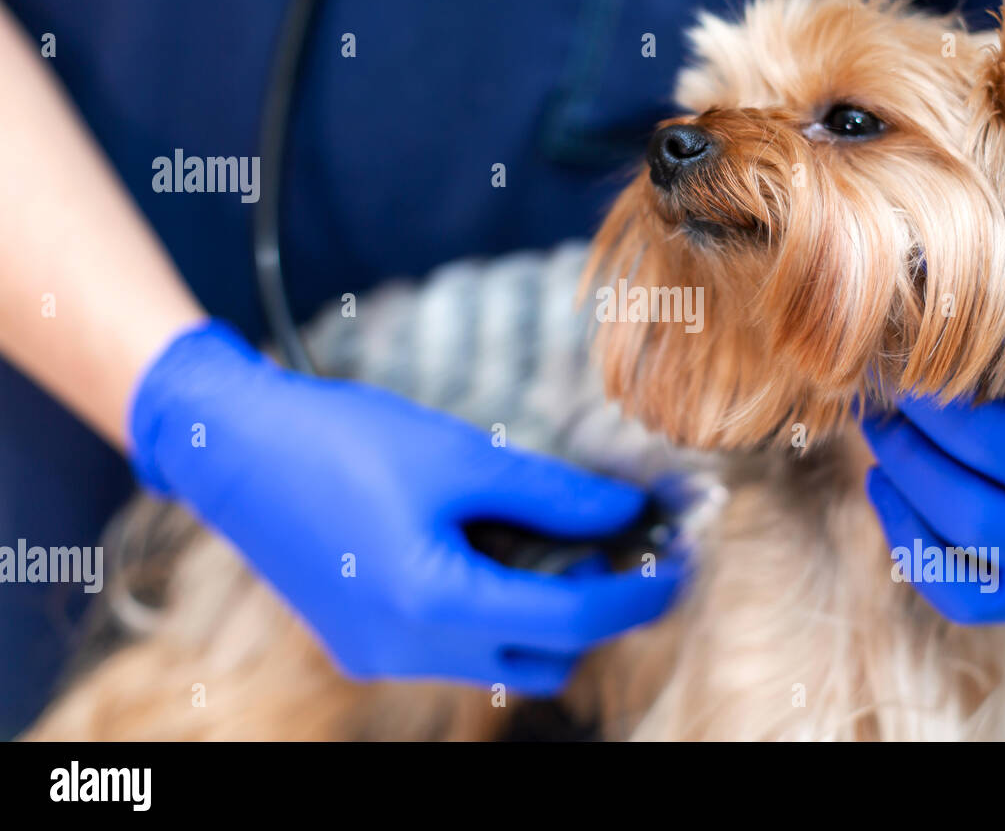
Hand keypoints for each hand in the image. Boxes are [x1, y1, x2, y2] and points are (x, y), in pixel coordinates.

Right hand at [128, 321, 680, 692]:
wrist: (232, 447)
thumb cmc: (344, 439)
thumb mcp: (462, 457)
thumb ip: (553, 494)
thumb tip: (626, 510)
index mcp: (436, 605)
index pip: (572, 621)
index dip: (636, 593)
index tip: (678, 561)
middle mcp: (408, 652)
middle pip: (542, 655)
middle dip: (591, 607)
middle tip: (609, 540)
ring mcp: (379, 658)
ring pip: (498, 660)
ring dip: (539, 612)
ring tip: (543, 537)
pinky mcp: (361, 644)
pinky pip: (451, 650)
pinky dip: (487, 610)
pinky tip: (482, 546)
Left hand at [862, 314, 1004, 622]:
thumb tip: (969, 256)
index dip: (1002, 327)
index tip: (947, 299)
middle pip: (995, 448)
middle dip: (921, 403)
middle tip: (886, 372)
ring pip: (969, 519)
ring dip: (903, 466)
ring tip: (875, 425)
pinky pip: (961, 591)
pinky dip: (907, 541)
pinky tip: (884, 487)